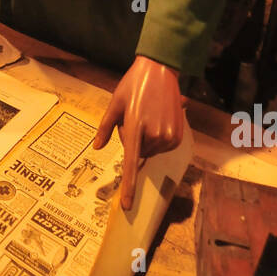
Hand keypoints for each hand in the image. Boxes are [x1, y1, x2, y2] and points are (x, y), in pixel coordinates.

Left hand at [93, 55, 183, 210]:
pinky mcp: (179, 135)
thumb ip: (104, 128)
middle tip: (134, 117)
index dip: (129, 186)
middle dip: (133, 141)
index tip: (128, 205)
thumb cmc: (133, 85)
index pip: (131, 162)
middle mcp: (154, 134)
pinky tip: (158, 119)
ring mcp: (169, 135)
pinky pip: (163, 147)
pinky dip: (158, 138)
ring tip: (147, 115)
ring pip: (151, 151)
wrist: (161, 70)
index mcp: (135, 126)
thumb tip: (97, 148)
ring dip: (146, 139)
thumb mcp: (114, 103)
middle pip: (138, 154)